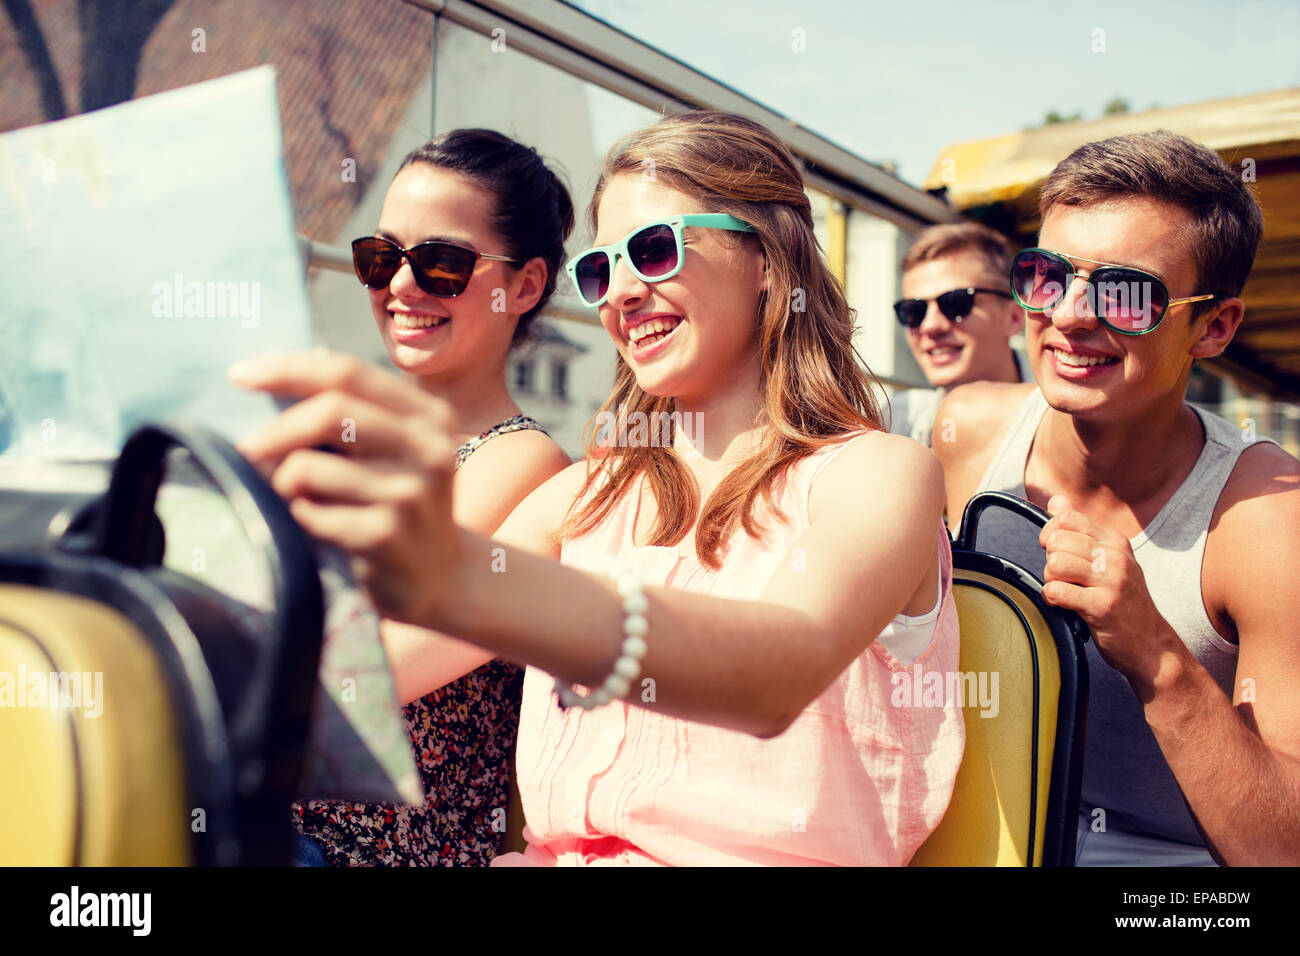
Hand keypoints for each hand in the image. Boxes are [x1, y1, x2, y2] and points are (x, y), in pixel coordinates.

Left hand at [227, 350, 459, 626]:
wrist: (442, 577)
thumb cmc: (398, 503)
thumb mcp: (392, 449)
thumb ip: (351, 413)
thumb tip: (268, 378)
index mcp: (429, 416)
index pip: (347, 374)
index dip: (288, 369)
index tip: (239, 375)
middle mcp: (430, 449)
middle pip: (330, 412)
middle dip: (276, 429)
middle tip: (248, 449)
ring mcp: (411, 494)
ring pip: (308, 468)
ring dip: (287, 484)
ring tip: (306, 501)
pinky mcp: (387, 536)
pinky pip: (310, 514)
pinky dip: (302, 519)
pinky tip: (324, 531)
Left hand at [1038, 494, 1177, 689]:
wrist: (1152, 645)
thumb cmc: (1122, 601)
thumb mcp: (1108, 560)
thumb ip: (1081, 530)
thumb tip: (1056, 501)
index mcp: (1116, 541)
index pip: (1066, 519)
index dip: (1051, 535)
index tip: (1058, 553)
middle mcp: (1116, 556)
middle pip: (1056, 541)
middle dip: (1051, 561)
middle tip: (1067, 580)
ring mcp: (1112, 581)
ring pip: (1054, 565)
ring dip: (1052, 581)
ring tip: (1068, 592)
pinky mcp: (1102, 606)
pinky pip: (1056, 591)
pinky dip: (1052, 600)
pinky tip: (1067, 606)